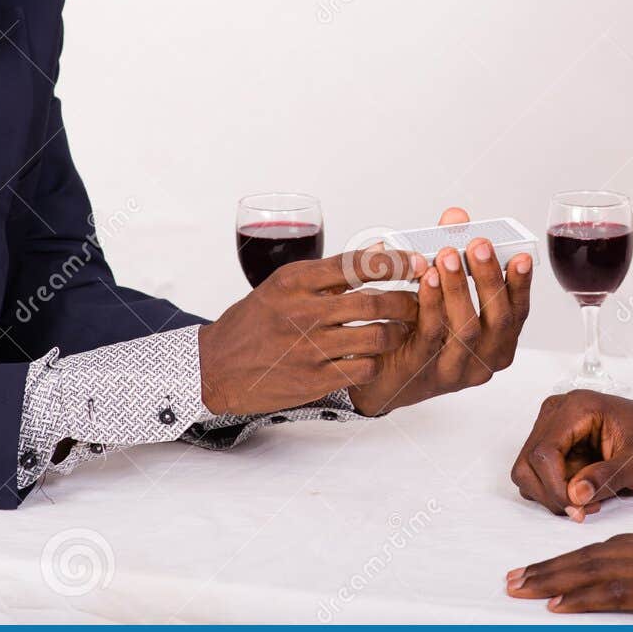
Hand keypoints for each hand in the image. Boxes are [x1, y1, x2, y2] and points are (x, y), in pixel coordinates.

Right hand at [198, 246, 424, 415]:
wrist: (215, 367)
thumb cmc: (253, 323)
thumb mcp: (282, 286)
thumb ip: (329, 273)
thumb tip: (379, 251)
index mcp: (295, 281)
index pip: (357, 264)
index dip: (395, 263)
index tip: (415, 263)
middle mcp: (302, 312)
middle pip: (373, 301)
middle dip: (405, 301)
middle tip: (418, 301)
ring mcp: (309, 348)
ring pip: (375, 336)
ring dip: (397, 333)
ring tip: (402, 330)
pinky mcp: (313, 380)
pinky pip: (363, 369)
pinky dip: (376, 362)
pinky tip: (374, 357)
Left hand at [348, 207, 532, 414]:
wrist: (378, 372)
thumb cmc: (416, 331)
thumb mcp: (441, 292)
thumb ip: (451, 254)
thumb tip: (457, 218)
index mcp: (497, 343)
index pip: (518, 313)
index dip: (521, 285)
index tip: (520, 257)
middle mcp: (482, 360)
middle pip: (498, 321)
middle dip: (489, 279)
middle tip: (478, 245)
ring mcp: (454, 370)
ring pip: (467, 329)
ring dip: (459, 288)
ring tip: (448, 255)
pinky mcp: (423, 373)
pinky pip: (431, 336)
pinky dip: (431, 304)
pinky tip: (426, 280)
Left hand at [505, 520, 632, 623]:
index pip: (612, 544)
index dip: (577, 555)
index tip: (548, 565)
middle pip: (593, 554)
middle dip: (551, 567)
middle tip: (515, 577)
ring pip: (594, 571)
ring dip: (553, 581)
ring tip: (520, 588)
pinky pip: (615, 595)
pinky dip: (581, 597)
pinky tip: (556, 603)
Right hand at [511, 389, 632, 519]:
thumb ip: (606, 478)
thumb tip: (573, 496)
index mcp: (577, 407)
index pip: (543, 452)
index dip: (555, 487)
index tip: (578, 509)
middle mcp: (557, 411)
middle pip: (527, 463)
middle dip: (551, 494)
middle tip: (583, 510)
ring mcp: (551, 425)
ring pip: (527, 471)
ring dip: (552, 495)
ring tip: (587, 502)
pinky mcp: (554, 441)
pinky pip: (537, 473)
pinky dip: (554, 491)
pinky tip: (584, 493)